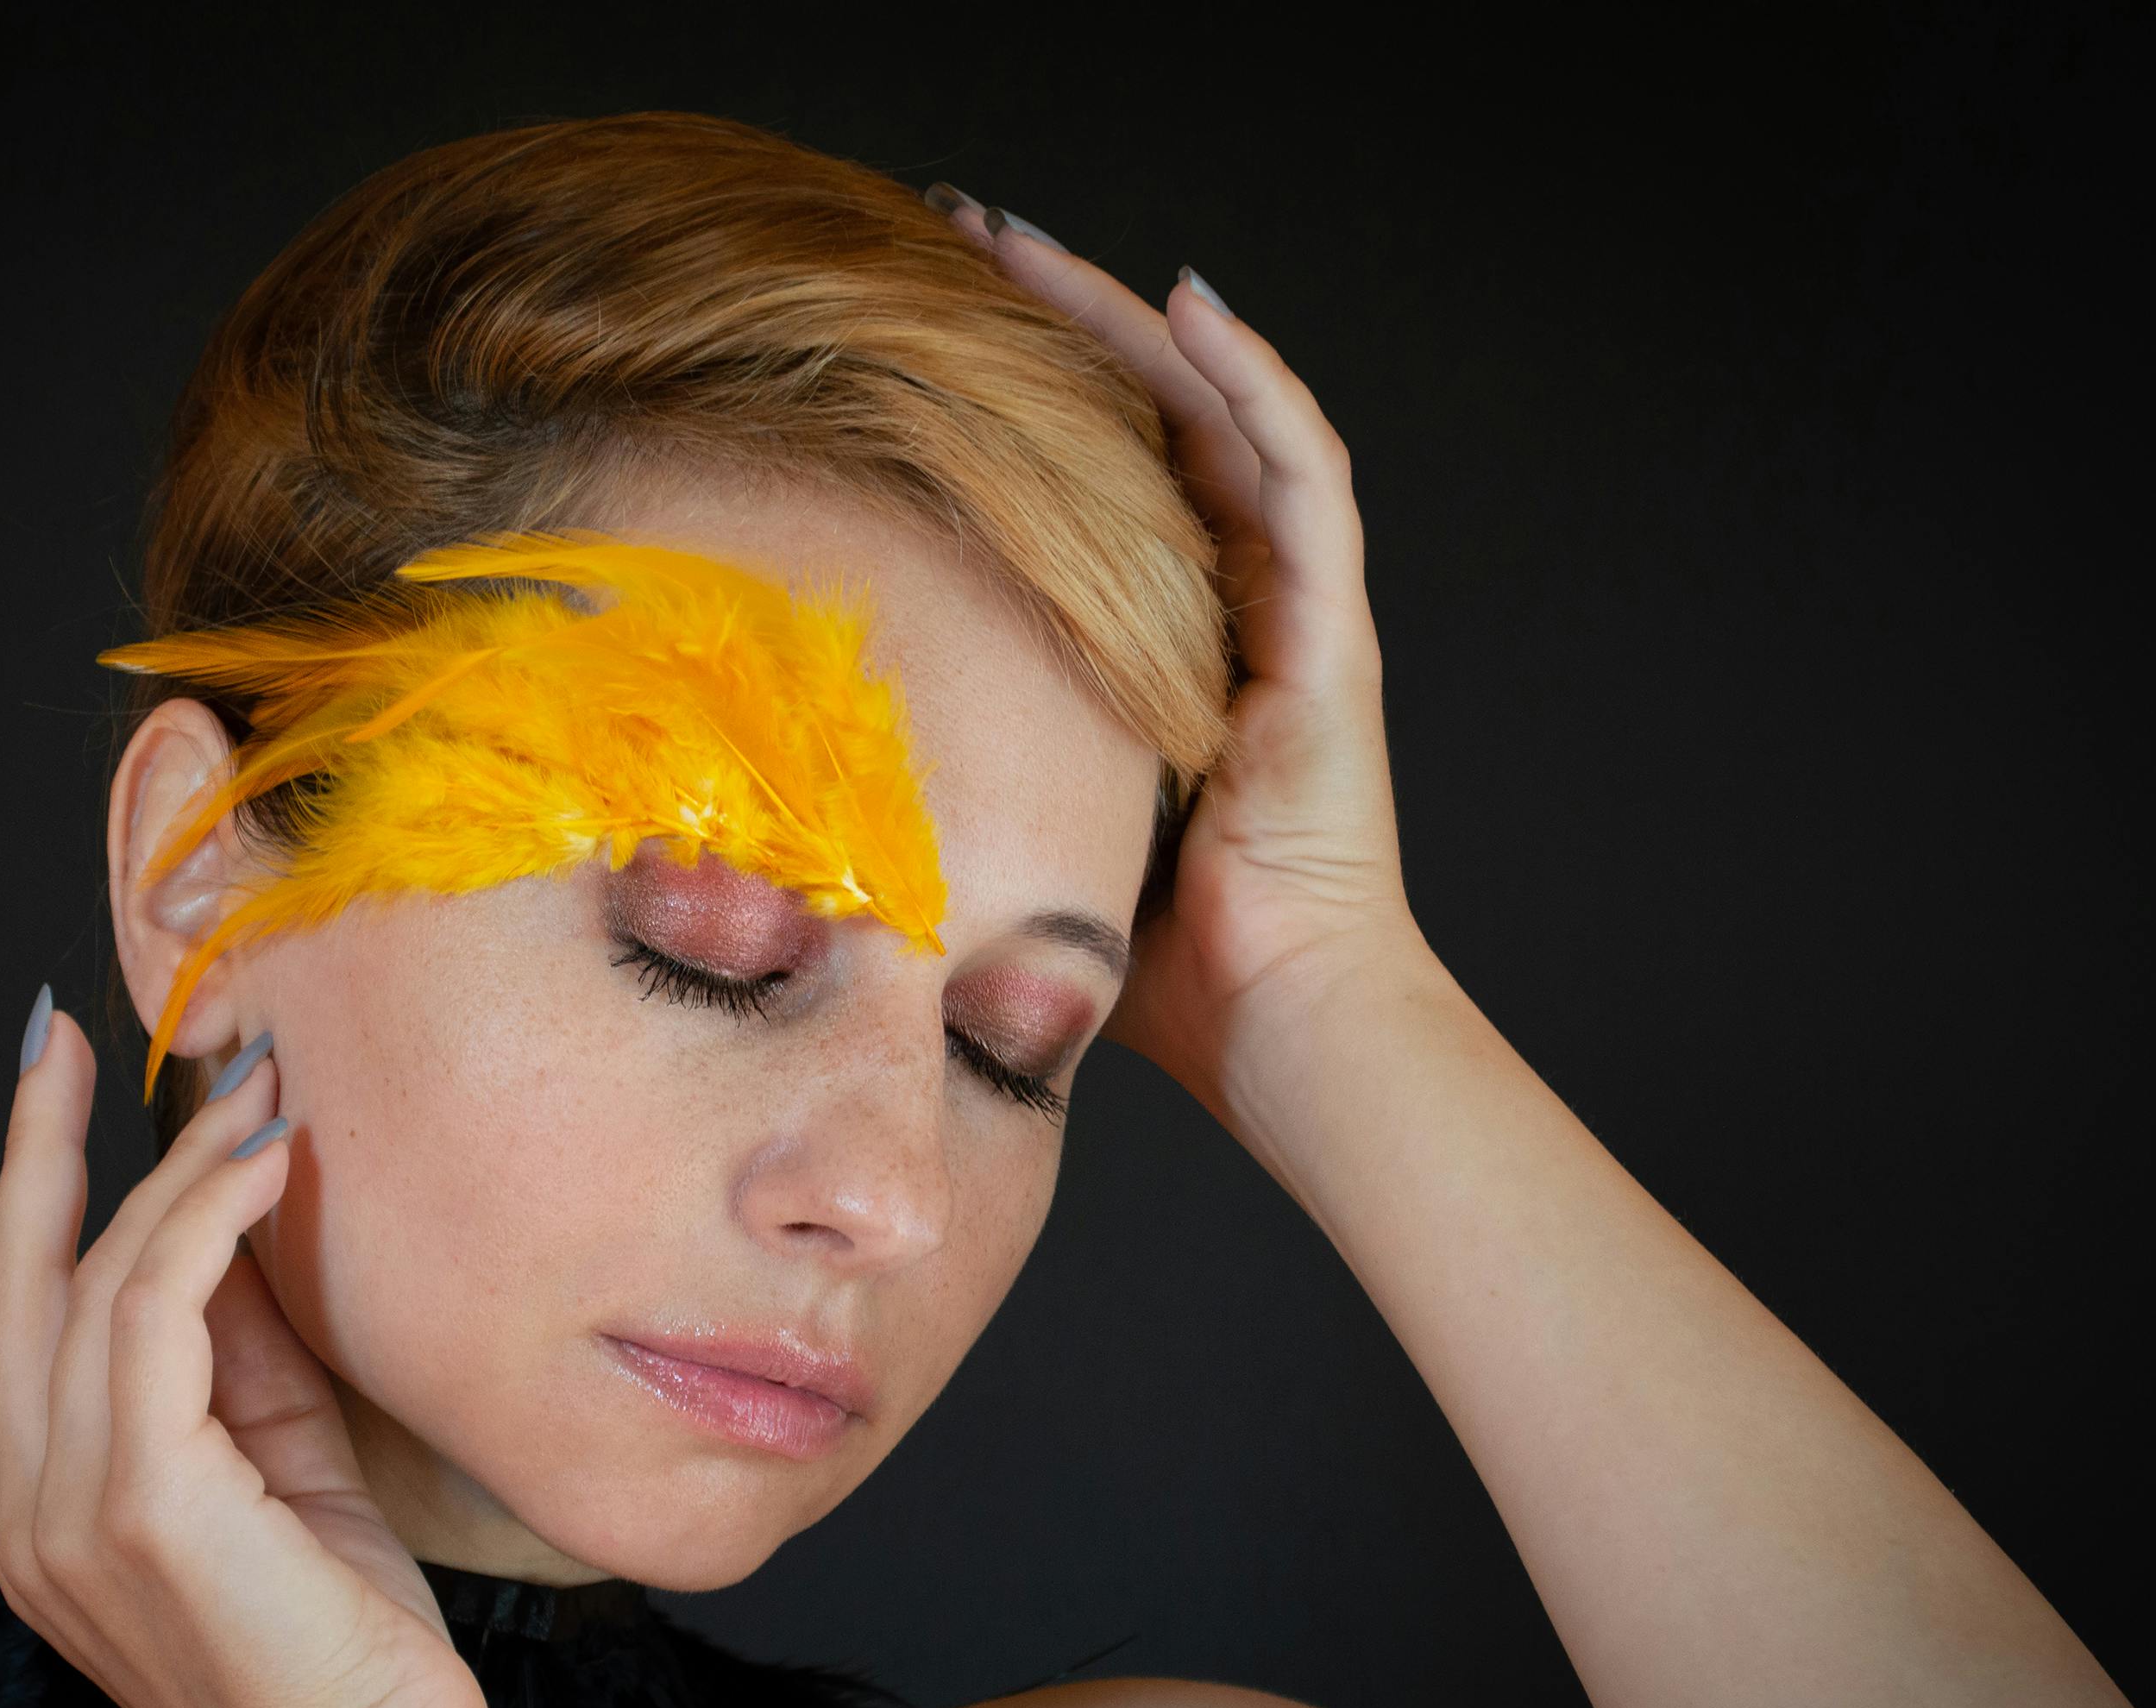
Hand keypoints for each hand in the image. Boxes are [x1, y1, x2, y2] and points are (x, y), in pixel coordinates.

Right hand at [0, 1002, 493, 1707]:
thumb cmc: (338, 1655)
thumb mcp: (272, 1476)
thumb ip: (232, 1361)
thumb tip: (229, 1224)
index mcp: (30, 1528)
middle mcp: (20, 1522)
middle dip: (24, 1149)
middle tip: (54, 1033)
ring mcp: (67, 1516)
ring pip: (82, 1285)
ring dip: (158, 1164)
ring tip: (240, 1084)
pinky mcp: (141, 1503)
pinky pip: (153, 1312)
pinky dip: (204, 1216)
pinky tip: (261, 1158)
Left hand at [938, 195, 1433, 1106]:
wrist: (1277, 1028)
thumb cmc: (1164, 968)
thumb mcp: (1036, 834)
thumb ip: (970, 781)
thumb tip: (820, 778)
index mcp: (1166, 647)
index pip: (1095, 482)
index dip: (1019, 398)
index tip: (917, 328)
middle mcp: (1235, 609)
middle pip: (1149, 422)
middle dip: (1057, 321)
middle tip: (963, 232)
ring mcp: (1295, 612)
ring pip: (1221, 420)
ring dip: (1135, 323)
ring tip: (1038, 243)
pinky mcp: (1335, 633)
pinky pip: (1302, 478)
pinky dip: (1252, 385)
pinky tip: (1190, 310)